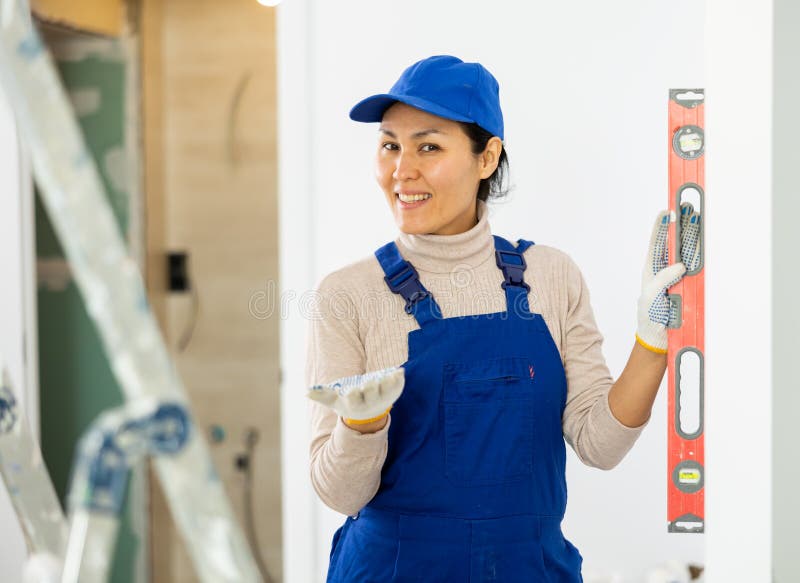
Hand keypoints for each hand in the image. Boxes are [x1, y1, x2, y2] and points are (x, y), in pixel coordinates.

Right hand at [306, 366, 404, 424]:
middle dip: (371, 389)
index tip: (351, 391)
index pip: (354, 400)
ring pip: (387, 392)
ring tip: (391, 375)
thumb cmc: (348, 404)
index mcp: (356, 404)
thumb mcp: (334, 401)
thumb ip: (321, 395)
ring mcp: (384, 399)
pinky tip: (400, 371)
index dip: (353, 396)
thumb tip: (306, 392)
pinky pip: (398, 387)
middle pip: (372, 395)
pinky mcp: (393, 394)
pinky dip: (399, 380)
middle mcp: (371, 403)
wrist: (368, 415)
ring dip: (388, 384)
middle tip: (370, 383)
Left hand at [635, 203, 701, 352]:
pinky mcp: (688, 286)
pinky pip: (696, 269)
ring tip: (697, 222)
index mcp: (651, 270)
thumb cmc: (649, 316)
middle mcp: (664, 271)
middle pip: (675, 245)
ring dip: (692, 238)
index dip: (661, 227)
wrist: (659, 337)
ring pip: (687, 254)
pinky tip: (704, 246)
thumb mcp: (650, 296)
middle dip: (681, 227)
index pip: (656, 244)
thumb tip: (679, 265)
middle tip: (689, 212)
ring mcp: (678, 278)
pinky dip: (700, 256)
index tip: (666, 212)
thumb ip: (662, 279)